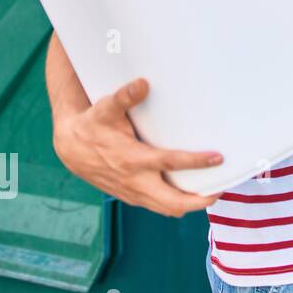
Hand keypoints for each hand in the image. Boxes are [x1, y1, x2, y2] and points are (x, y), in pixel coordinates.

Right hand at [52, 77, 224, 217]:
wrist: (70, 147)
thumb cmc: (93, 124)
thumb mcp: (105, 108)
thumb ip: (124, 97)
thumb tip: (142, 83)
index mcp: (132, 159)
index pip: (170, 163)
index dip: (195, 162)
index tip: (218, 157)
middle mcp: (134, 181)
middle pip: (173, 202)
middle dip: (200, 200)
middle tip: (222, 189)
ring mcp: (133, 193)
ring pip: (168, 209)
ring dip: (191, 204)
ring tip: (214, 192)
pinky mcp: (132, 196)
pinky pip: (159, 206)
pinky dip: (177, 204)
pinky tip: (191, 193)